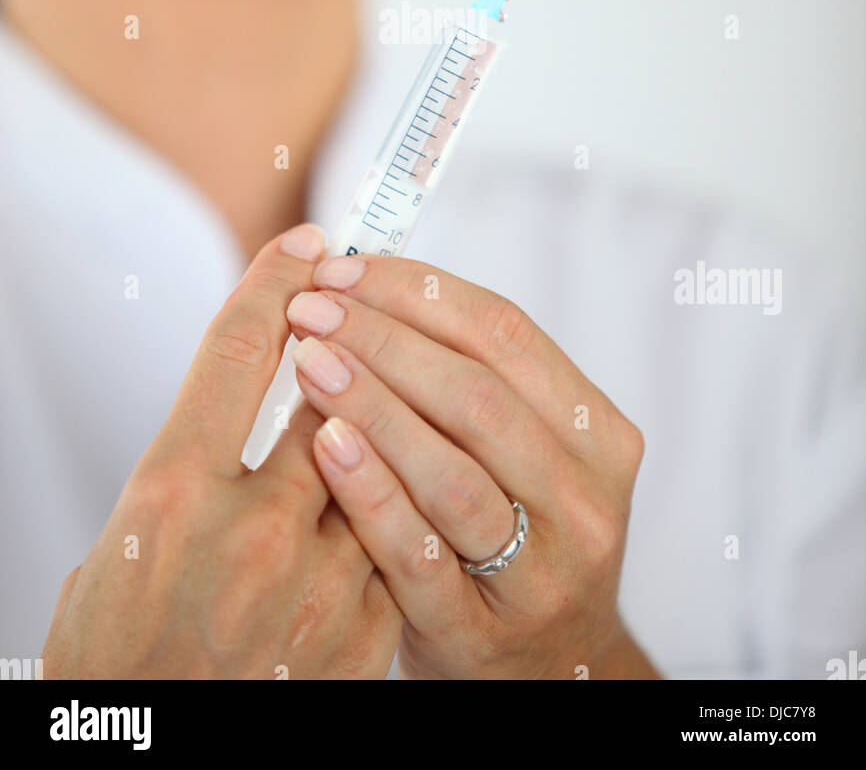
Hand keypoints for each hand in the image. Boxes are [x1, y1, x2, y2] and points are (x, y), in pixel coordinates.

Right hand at [41, 227, 401, 679]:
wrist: (159, 757)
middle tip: (360, 310)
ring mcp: (313, 581)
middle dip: (351, 347)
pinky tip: (395, 491)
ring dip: (384, 421)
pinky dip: (392, 504)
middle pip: (332, 392)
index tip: (308, 244)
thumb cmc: (120, 652)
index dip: (278, 281)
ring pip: (377, 457)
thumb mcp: (130, 536)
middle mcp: (248, 527)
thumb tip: (242, 400)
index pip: (240, 350)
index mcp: (173, 491)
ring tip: (388, 389)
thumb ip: (189, 464)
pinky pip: (396, 533)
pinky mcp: (361, 630)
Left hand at [285, 252, 658, 680]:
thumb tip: (365, 281)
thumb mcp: (525, 451)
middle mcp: (584, 500)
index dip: (418, 291)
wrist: (547, 670)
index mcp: (597, 433)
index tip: (343, 268)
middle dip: (384, 337)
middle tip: (311, 307)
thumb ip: (470, 377)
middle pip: (477, 395)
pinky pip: (421, 553)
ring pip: (454, 471)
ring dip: (374, 404)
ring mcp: (541, 572)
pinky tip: (323, 445)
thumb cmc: (514, 531)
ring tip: (309, 360)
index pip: (505, 333)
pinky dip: (371, 493)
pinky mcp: (482, 631)